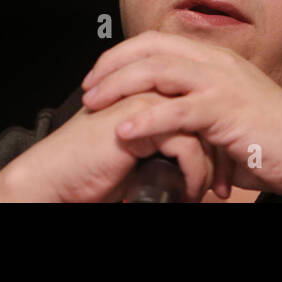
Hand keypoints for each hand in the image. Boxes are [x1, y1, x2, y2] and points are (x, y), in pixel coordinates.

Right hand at [0, 90, 217, 202]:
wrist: (58, 175)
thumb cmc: (91, 167)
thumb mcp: (138, 153)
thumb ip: (165, 143)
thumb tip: (198, 161)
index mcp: (152, 89)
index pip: (200, 106)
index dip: (214, 143)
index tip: (221, 176)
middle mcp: (151, 86)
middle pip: (207, 114)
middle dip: (220, 154)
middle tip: (223, 187)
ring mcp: (146, 97)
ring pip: (202, 129)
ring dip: (209, 168)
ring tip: (206, 194)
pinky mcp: (142, 116)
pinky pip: (188, 146)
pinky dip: (193, 176)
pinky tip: (185, 194)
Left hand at [80, 31, 281, 201]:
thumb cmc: (273, 139)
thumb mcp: (228, 115)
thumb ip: (197, 110)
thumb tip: (165, 124)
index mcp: (215, 59)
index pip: (157, 42)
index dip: (123, 55)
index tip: (98, 75)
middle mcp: (216, 62)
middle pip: (150, 49)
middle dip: (112, 66)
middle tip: (86, 88)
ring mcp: (222, 83)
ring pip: (157, 72)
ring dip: (119, 87)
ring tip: (93, 103)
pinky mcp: (226, 110)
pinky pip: (175, 112)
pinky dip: (145, 121)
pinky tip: (122, 132)